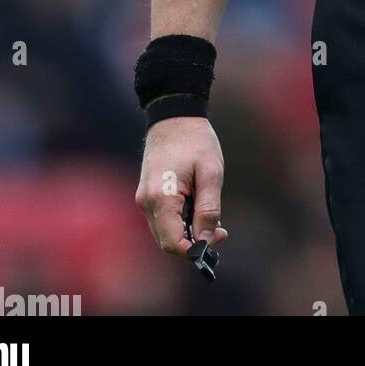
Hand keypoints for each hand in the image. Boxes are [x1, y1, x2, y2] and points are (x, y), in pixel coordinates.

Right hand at [135, 116, 228, 259]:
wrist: (174, 116)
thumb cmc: (195, 141)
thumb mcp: (211, 173)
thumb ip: (208, 209)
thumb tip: (207, 239)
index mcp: (161, 198)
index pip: (172, 242)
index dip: (194, 250)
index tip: (216, 241)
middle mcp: (146, 202)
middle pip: (167, 241)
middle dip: (193, 242)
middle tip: (220, 230)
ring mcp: (144, 199)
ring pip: (164, 232)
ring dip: (187, 232)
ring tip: (212, 217)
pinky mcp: (147, 194)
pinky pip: (163, 219)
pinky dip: (180, 221)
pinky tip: (198, 208)